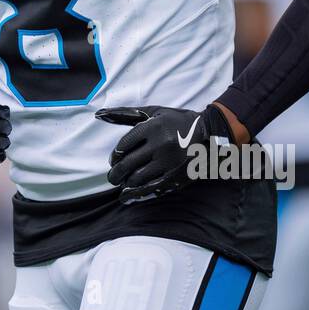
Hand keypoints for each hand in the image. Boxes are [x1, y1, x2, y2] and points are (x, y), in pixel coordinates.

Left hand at [95, 103, 232, 202]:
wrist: (210, 135)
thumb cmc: (177, 122)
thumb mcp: (153, 113)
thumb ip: (125, 114)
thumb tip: (98, 114)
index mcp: (153, 127)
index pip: (124, 145)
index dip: (115, 156)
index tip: (114, 160)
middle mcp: (161, 145)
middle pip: (128, 163)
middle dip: (116, 173)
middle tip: (112, 177)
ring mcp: (169, 163)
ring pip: (138, 178)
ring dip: (126, 184)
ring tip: (122, 184)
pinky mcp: (177, 177)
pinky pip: (152, 189)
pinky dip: (137, 194)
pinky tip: (128, 196)